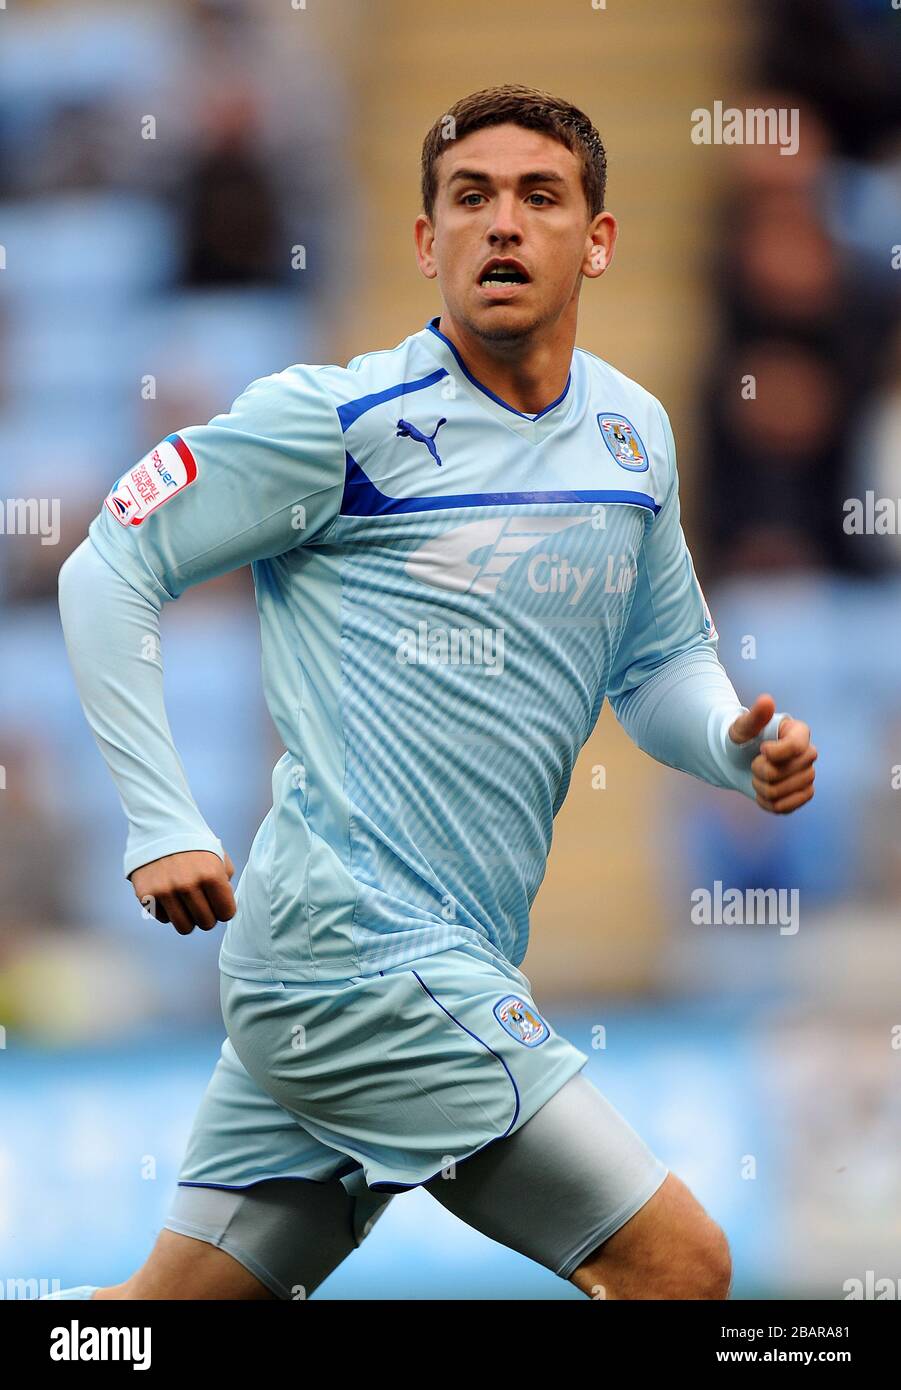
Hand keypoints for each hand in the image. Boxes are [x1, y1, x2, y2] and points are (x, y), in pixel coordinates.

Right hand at [130, 849, 236, 934]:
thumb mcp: (220, 857)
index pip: (226, 913)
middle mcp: (188, 885)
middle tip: (203, 904)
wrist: (160, 827)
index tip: (219, 903)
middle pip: (206, 923)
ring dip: (189, 919)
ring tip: (187, 905)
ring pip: (184, 927)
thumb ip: (226, 883)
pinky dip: (168, 911)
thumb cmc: (195, 845)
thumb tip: (224, 909)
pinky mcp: (147, 895)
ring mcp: (166, 891)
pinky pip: (163, 919)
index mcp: (211, 875)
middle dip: (207, 915)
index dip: (224, 910)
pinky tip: (169, 894)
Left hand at [728, 693, 816, 814]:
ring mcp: (808, 775)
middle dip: (762, 771)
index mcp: (799, 732)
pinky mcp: (803, 794)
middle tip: (753, 764)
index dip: (774, 753)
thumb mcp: (741, 728)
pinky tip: (762, 793)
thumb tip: (767, 700)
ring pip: (785, 791)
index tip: (760, 750)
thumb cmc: (741, 740)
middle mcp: (808, 753)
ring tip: (756, 778)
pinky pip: (786, 806)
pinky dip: (767, 803)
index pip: (797, 747)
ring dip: (762, 788)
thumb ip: (754, 717)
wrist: (738, 761)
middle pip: (788, 772)